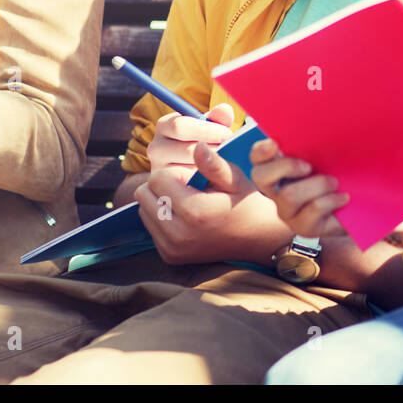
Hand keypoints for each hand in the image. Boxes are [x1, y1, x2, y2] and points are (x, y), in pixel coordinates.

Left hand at [135, 139, 274, 265]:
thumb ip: (213, 163)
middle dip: (161, 186)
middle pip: (143, 195)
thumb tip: (197, 145)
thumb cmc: (247, 203)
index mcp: (194, 211)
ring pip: (143, 211)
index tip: (192, 177)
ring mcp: (172, 248)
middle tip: (186, 188)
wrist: (259, 239)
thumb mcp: (235, 179)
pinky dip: (161, 218)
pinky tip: (184, 217)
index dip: (173, 172)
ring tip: (185, 202)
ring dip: (159, 202)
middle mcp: (178, 234)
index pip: (156, 179)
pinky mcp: (170, 256)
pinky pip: (151, 228)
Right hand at [145, 103, 234, 179]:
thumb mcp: (211, 129)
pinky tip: (214, 178)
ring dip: (210, 167)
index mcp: (165, 125)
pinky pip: (187, 187)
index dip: (207, 130)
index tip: (227, 134)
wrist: (195, 173)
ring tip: (223, 164)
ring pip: (188, 169)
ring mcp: (157, 169)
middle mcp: (156, 147)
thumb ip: (218, 119)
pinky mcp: (165, 189)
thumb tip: (225, 109)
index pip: (180, 126)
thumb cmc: (204, 144)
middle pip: (187, 149)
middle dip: (213, 150)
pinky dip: (203, 182)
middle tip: (229, 152)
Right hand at [249, 137, 349, 238]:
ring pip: (289, 195)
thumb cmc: (337, 175)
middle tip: (308, 166)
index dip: (261, 150)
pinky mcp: (303, 227)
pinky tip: (343, 197)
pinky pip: (312, 209)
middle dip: (285, 166)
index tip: (275, 143)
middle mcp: (276, 190)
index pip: (257, 157)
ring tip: (334, 182)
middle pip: (261, 176)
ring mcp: (287, 211)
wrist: (357, 209)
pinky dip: (331, 199)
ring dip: (317, 184)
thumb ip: (316, 145)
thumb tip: (324, 123)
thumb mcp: (326, 157)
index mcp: (278, 168)